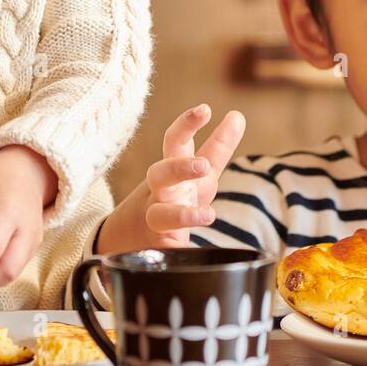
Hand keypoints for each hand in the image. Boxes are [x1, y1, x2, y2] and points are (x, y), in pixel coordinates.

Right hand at [98, 104, 244, 254]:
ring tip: (208, 216)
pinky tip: (198, 256)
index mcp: (172, 170)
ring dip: (182, 214)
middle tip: (203, 166)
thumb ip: (218, 147)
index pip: (176, 143)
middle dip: (179, 168)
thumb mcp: (197, 174)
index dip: (188, 125)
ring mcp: (156, 220)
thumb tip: (238, 115)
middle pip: (160, 174)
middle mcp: (161, 192)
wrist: (129, 237)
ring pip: (161, 214)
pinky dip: (182, 253)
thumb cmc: (172, 197)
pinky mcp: (159, 249)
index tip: (205, 109)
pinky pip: (168, 250)